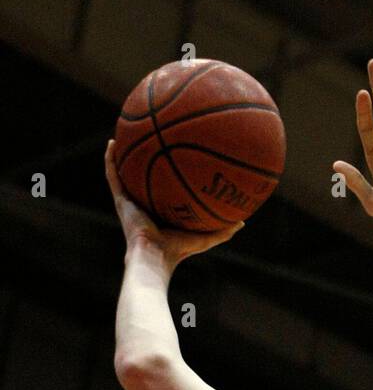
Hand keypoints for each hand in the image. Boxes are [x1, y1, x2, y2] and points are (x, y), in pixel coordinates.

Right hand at [105, 140, 243, 267]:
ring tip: (125, 133)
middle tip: (150, 139)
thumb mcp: (205, 237)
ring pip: (124, 174)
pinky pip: (113, 176)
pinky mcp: (121, 201)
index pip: (163, 190)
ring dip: (124, 155)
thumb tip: (243, 222)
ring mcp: (130, 202)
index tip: (172, 156)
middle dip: (145, 160)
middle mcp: (144, 204)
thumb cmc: (178, 251)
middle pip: (143, 178)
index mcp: (161, 212)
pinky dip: (110, 160)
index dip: (166, 175)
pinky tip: (112, 143)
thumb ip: (223, 230)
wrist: (155, 256)